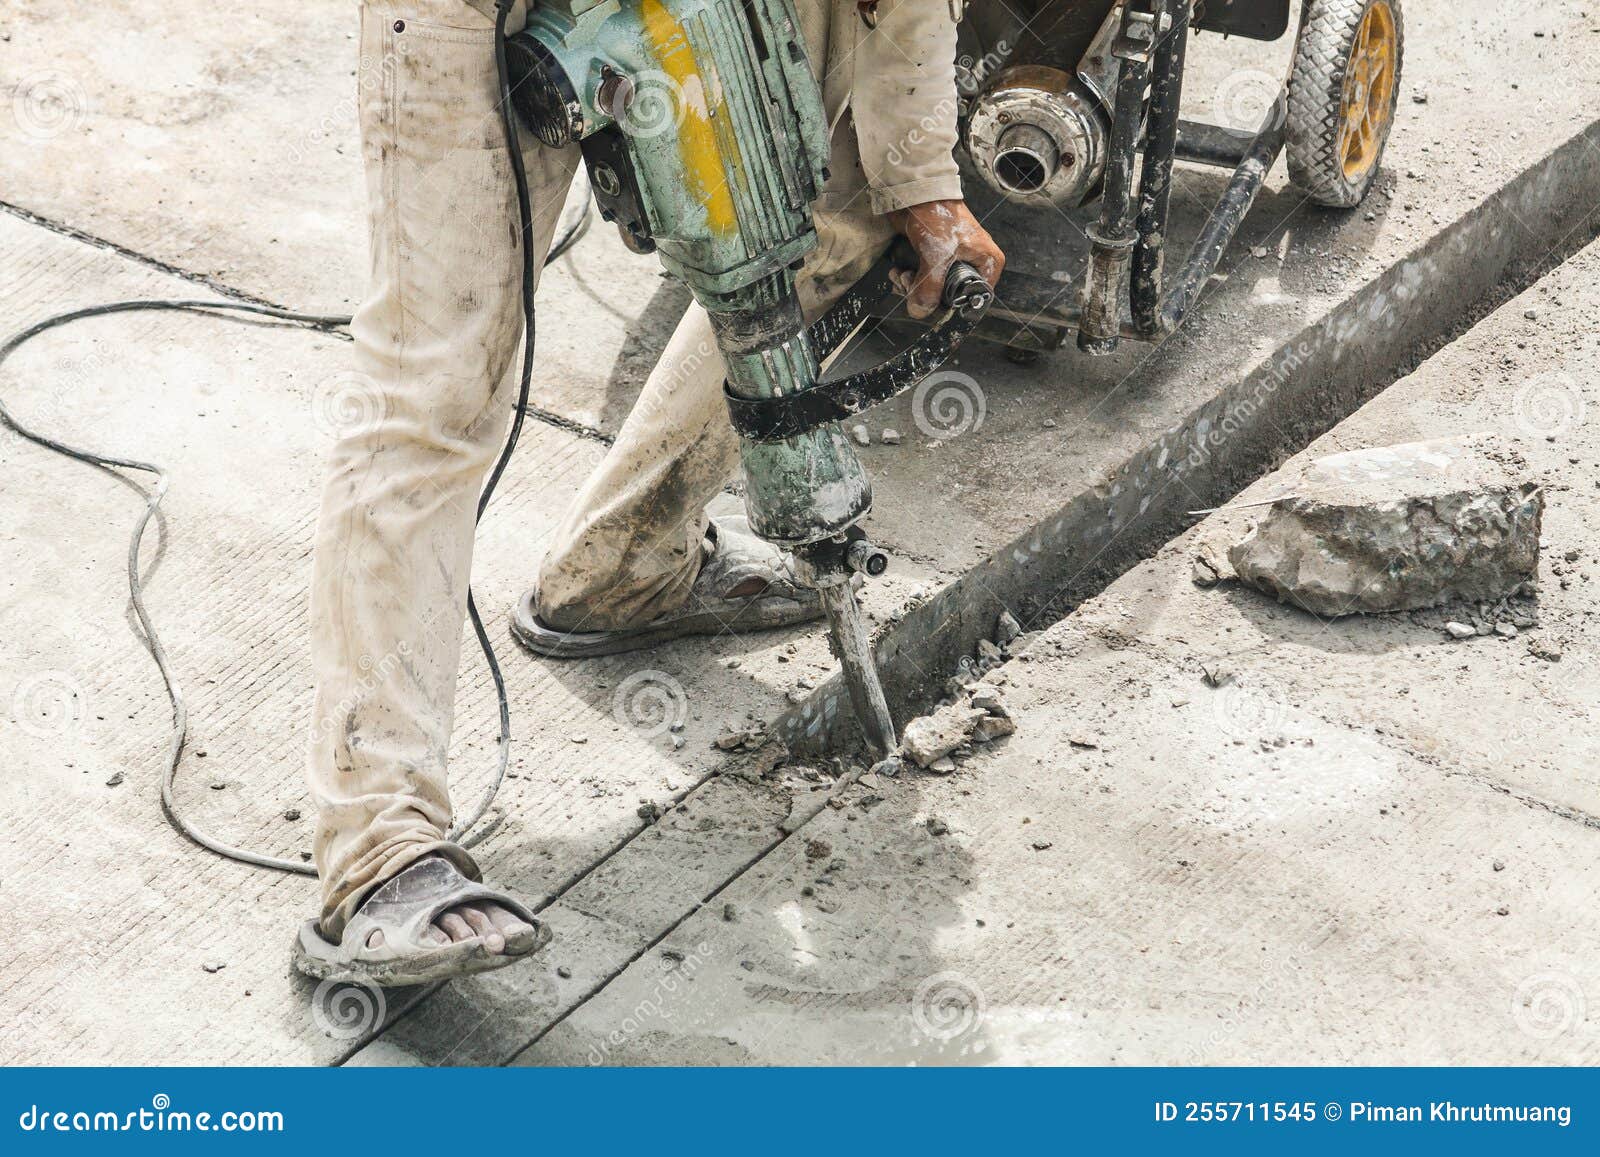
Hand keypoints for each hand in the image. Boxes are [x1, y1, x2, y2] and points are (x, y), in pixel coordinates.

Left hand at [887, 199, 1004, 319]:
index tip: (931, 304)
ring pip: (933, 291)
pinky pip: (922, 280)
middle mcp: (973, 264)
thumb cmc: (937, 214)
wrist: (916, 193)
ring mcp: (952, 262)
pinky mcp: (934, 259)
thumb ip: (930, 288)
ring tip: (901, 276)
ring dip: (912, 288)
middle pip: (950, 298)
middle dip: (926, 296)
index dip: (951, 306)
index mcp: (988, 263)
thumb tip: (920, 311)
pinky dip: (908, 280)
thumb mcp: (937, 255)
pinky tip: (899, 272)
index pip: (975, 299)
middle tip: (909, 286)